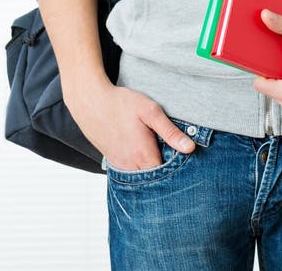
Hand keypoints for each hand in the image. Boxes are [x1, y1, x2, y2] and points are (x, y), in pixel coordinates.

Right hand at [65, 80, 195, 170]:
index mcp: (143, 155)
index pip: (167, 177)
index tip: (184, 159)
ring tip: (158, 152)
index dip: (177, 170)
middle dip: (165, 172)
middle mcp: (131, 166)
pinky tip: (142, 152)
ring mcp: (120, 165)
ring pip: (141, 177)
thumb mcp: (150, 111)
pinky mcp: (112, 161)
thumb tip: (190, 149)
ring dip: (151, 169)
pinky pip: (129, 172)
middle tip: (171, 153)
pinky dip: (138, 167)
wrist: (91, 102)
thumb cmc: (121, 104)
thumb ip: (170, 132)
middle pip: (154, 179)